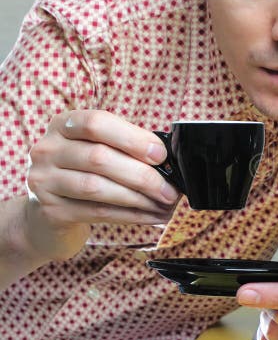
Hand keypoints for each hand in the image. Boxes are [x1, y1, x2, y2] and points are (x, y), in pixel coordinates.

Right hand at [23, 109, 179, 261]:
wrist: (50, 213)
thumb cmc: (86, 173)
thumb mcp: (100, 150)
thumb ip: (127, 147)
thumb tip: (168, 159)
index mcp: (64, 125)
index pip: (96, 123)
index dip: (132, 138)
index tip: (160, 155)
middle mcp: (48, 149)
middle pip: (99, 158)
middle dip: (143, 176)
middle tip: (170, 190)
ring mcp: (44, 180)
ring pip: (96, 187)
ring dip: (138, 198)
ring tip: (164, 204)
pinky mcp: (50, 210)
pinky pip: (96, 212)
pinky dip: (130, 215)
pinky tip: (151, 216)